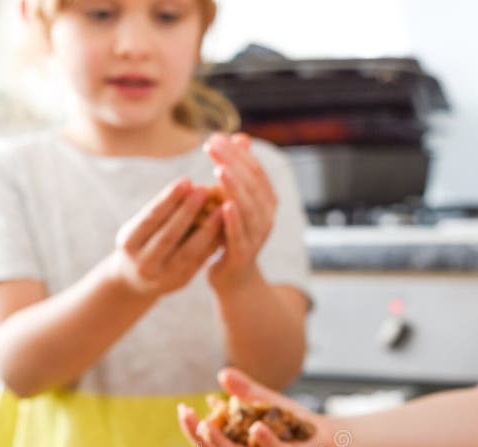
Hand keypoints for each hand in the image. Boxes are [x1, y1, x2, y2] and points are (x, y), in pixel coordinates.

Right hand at [111, 178, 222, 296]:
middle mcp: (144, 263)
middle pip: (169, 235)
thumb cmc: (140, 242)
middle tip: (204, 190)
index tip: (186, 180)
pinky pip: (198, 261)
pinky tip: (222, 229)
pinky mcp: (180, 282)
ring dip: (206, 230)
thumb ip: (161, 211)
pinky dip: (210, 244)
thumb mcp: (140, 227)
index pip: (151, 218)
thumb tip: (190, 186)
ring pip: (188, 251)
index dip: (169, 199)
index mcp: (129, 243)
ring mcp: (162, 277)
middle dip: (188, 212)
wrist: (134, 281)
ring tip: (220, 210)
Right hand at [178, 367, 336, 446]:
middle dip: (199, 435)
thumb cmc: (290, 422)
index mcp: (238, 445)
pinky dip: (264, 440)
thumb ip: (244, 391)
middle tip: (188, 416)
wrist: (325, 435)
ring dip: (221, 442)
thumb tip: (222, 374)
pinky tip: (256, 427)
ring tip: (207, 425)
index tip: (182, 408)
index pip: (208, 442)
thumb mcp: (263, 401)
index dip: (192, 428)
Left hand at [203, 133, 276, 290]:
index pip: (255, 170)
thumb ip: (239, 172)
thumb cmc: (231, 235)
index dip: (238, 152)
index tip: (216, 136)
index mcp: (266, 202)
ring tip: (220, 169)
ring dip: (235, 188)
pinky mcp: (243, 255)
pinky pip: (239, 235)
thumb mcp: (235, 201)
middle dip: (233, 163)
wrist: (234, 278)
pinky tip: (224, 205)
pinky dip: (234, 220)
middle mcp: (266, 218)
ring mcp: (256, 237)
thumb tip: (241, 137)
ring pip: (249, 208)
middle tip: (211, 145)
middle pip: (252, 185)